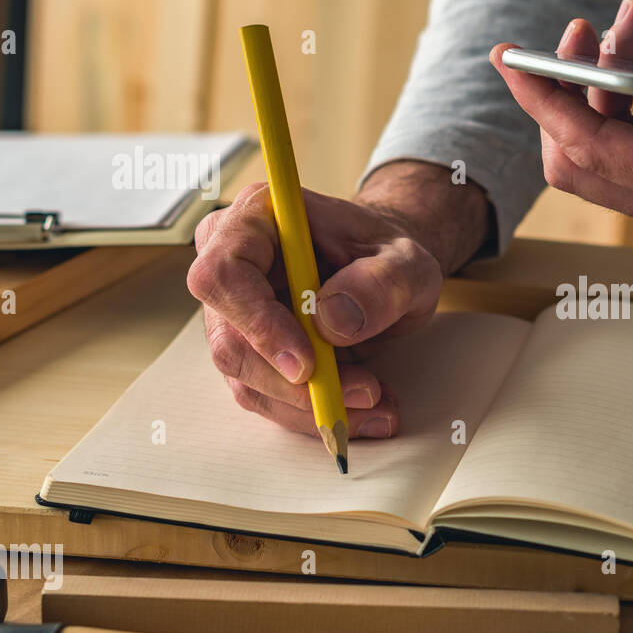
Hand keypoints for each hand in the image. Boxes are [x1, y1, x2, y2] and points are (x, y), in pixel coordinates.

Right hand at [187, 162, 489, 437]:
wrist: (387, 273)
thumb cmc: (389, 256)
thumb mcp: (409, 263)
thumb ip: (382, 282)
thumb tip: (331, 321)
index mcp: (258, 219)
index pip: (224, 274)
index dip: (258, 325)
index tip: (308, 363)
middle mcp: (231, 263)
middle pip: (230, 342)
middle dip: (296, 384)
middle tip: (366, 392)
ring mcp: (233, 313)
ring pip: (247, 381)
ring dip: (312, 406)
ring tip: (378, 402)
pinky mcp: (249, 352)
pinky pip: (267, 397)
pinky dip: (314, 412)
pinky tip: (363, 409)